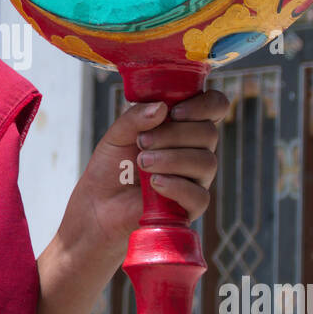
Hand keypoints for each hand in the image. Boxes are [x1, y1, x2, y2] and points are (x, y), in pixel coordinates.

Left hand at [56, 90, 229, 266]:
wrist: (98, 206)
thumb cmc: (111, 167)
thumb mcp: (116, 135)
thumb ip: (135, 117)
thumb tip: (162, 107)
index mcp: (183, 127)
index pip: (214, 107)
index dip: (204, 105)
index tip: (175, 111)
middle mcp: (195, 151)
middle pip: (208, 133)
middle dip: (173, 134)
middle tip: (142, 142)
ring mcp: (196, 180)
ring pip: (206, 162)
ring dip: (172, 159)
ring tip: (142, 162)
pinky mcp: (190, 208)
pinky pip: (199, 195)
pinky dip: (176, 186)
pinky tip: (154, 183)